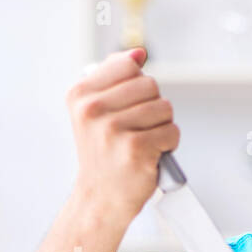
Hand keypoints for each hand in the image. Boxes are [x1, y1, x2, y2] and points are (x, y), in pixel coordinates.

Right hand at [65, 47, 179, 224]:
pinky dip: (168, 145)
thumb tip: (138, 53)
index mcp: (80, 95)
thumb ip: (115, 76)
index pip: (129, 65)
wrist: (101, 198)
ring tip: (142, 143)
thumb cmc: (104, 153)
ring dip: (161, 127)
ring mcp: (112, 130)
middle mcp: (92, 110)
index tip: (124, 108)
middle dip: (152, 107)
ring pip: (164, 108)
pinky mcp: (135, 149)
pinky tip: (150, 156)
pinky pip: (171, 131)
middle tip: (135, 130)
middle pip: (150, 85)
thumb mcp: (96, 111)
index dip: (136, 87)